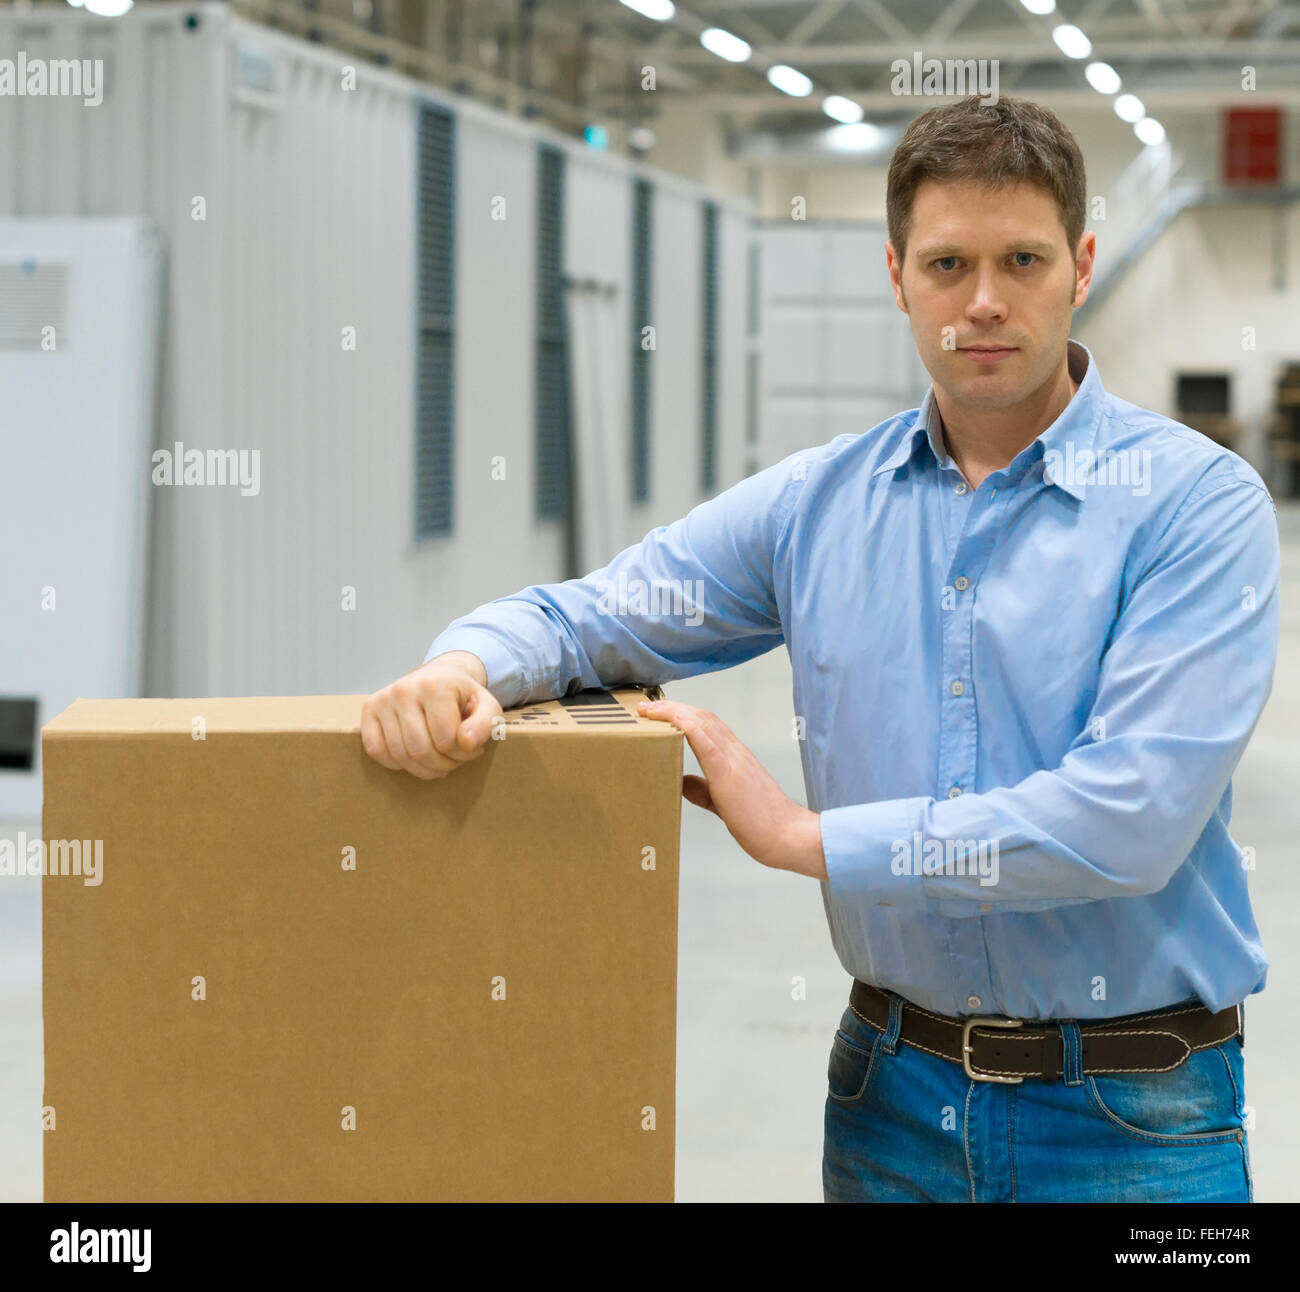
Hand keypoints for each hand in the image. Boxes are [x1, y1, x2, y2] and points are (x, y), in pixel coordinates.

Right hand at [361, 653, 502, 778]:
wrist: (438, 677)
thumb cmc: (462, 696)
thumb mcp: (486, 705)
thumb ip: (485, 723)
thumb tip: (467, 742)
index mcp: (434, 686)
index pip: (446, 740)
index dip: (462, 754)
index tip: (471, 749)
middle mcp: (404, 690)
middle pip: (420, 750)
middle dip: (443, 764)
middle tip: (455, 760)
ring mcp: (383, 699)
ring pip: (399, 755)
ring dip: (423, 768)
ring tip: (439, 760)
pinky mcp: (368, 709)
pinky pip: (376, 750)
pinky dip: (395, 763)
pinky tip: (414, 757)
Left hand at [637, 699, 826, 879]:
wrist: (788, 836)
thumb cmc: (761, 823)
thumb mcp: (724, 802)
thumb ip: (703, 790)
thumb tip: (680, 781)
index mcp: (735, 758)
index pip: (707, 725)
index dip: (682, 714)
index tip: (657, 712)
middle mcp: (735, 752)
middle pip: (702, 717)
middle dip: (671, 707)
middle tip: (645, 707)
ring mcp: (734, 761)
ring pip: (703, 723)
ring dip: (674, 712)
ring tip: (649, 710)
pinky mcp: (731, 775)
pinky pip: (709, 744)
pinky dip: (690, 728)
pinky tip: (674, 720)